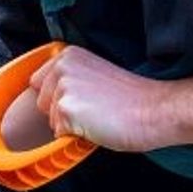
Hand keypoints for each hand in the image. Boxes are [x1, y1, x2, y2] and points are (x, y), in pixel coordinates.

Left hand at [29, 46, 163, 152]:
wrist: (153, 110)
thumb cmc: (132, 98)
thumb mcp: (94, 74)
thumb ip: (70, 78)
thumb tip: (50, 98)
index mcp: (68, 55)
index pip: (39, 82)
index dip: (59, 97)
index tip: (85, 98)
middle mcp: (62, 66)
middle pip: (40, 102)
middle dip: (62, 112)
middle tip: (94, 108)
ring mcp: (63, 87)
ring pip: (50, 120)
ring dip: (70, 125)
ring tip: (97, 116)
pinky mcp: (66, 109)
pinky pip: (58, 134)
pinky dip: (75, 136)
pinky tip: (96, 126)